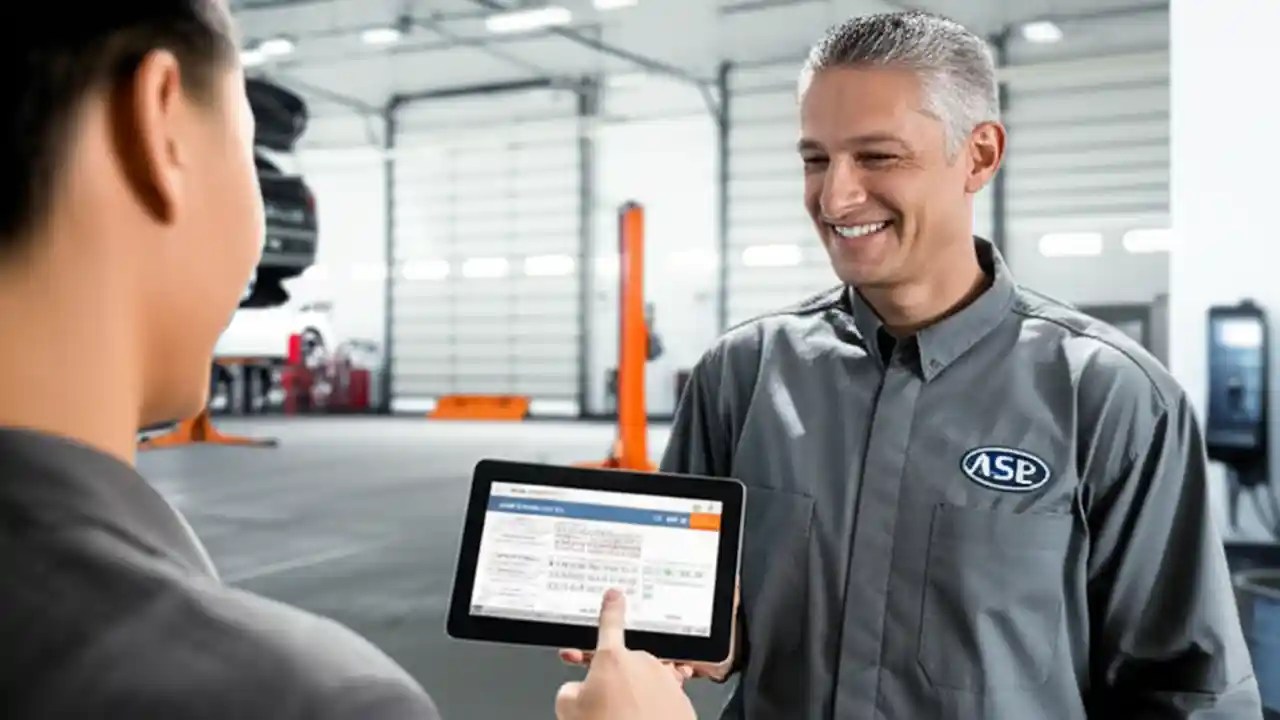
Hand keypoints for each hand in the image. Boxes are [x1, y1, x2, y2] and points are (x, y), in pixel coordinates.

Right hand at [554, 589, 696, 719]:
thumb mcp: (568, 710)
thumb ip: (569, 691)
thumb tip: (576, 692)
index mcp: (613, 659)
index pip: (610, 624)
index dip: (610, 608)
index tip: (615, 595)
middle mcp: (644, 664)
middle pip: (626, 665)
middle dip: (614, 681)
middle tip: (601, 706)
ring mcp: (667, 682)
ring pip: (646, 685)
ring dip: (635, 699)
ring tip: (621, 718)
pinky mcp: (683, 704)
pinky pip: (663, 703)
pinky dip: (653, 713)